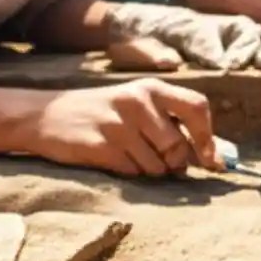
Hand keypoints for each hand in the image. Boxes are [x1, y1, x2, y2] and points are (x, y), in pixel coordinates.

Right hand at [30, 79, 219, 176]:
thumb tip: (215, 156)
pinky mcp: (100, 145)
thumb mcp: (138, 106)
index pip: (197, 107)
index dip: (209, 138)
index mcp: (152, 88)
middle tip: (162, 163)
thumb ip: (172, 123)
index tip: (212, 162)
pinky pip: (133, 172)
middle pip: (178, 146)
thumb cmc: (103, 114)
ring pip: (157, 166)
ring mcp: (118, 123)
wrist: (45, 116)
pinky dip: (130, 173)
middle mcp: (137, 101)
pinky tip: (114, 159)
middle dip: (175, 164)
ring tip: (131, 156)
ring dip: (151, 171)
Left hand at [108, 3, 260, 70]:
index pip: (204, 38)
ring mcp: (217, 25)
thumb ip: (152, 52)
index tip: (227, 68)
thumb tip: (168, 62)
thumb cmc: (135, 38)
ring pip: (250, 32)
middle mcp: (206, 24)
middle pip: (237, 32)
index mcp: (184, 27)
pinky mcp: (223, 31)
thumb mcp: (134, 46)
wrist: (132, 20)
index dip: (216, 52)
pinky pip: (252, 34)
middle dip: (259, 49)